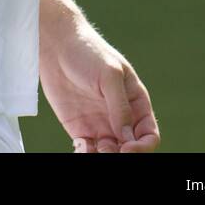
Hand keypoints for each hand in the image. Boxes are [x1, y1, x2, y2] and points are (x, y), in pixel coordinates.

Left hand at [40, 15, 159, 153]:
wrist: (56, 46)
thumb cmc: (88, 52)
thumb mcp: (109, 74)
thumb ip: (120, 106)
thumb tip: (128, 138)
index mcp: (135, 102)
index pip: (148, 135)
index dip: (143, 147)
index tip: (128, 149)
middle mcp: (120, 118)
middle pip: (130, 149)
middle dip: (123, 155)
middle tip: (108, 151)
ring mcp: (100, 125)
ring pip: (110, 154)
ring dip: (105, 158)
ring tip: (94, 150)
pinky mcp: (80, 129)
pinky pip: (88, 152)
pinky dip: (87, 156)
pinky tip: (81, 149)